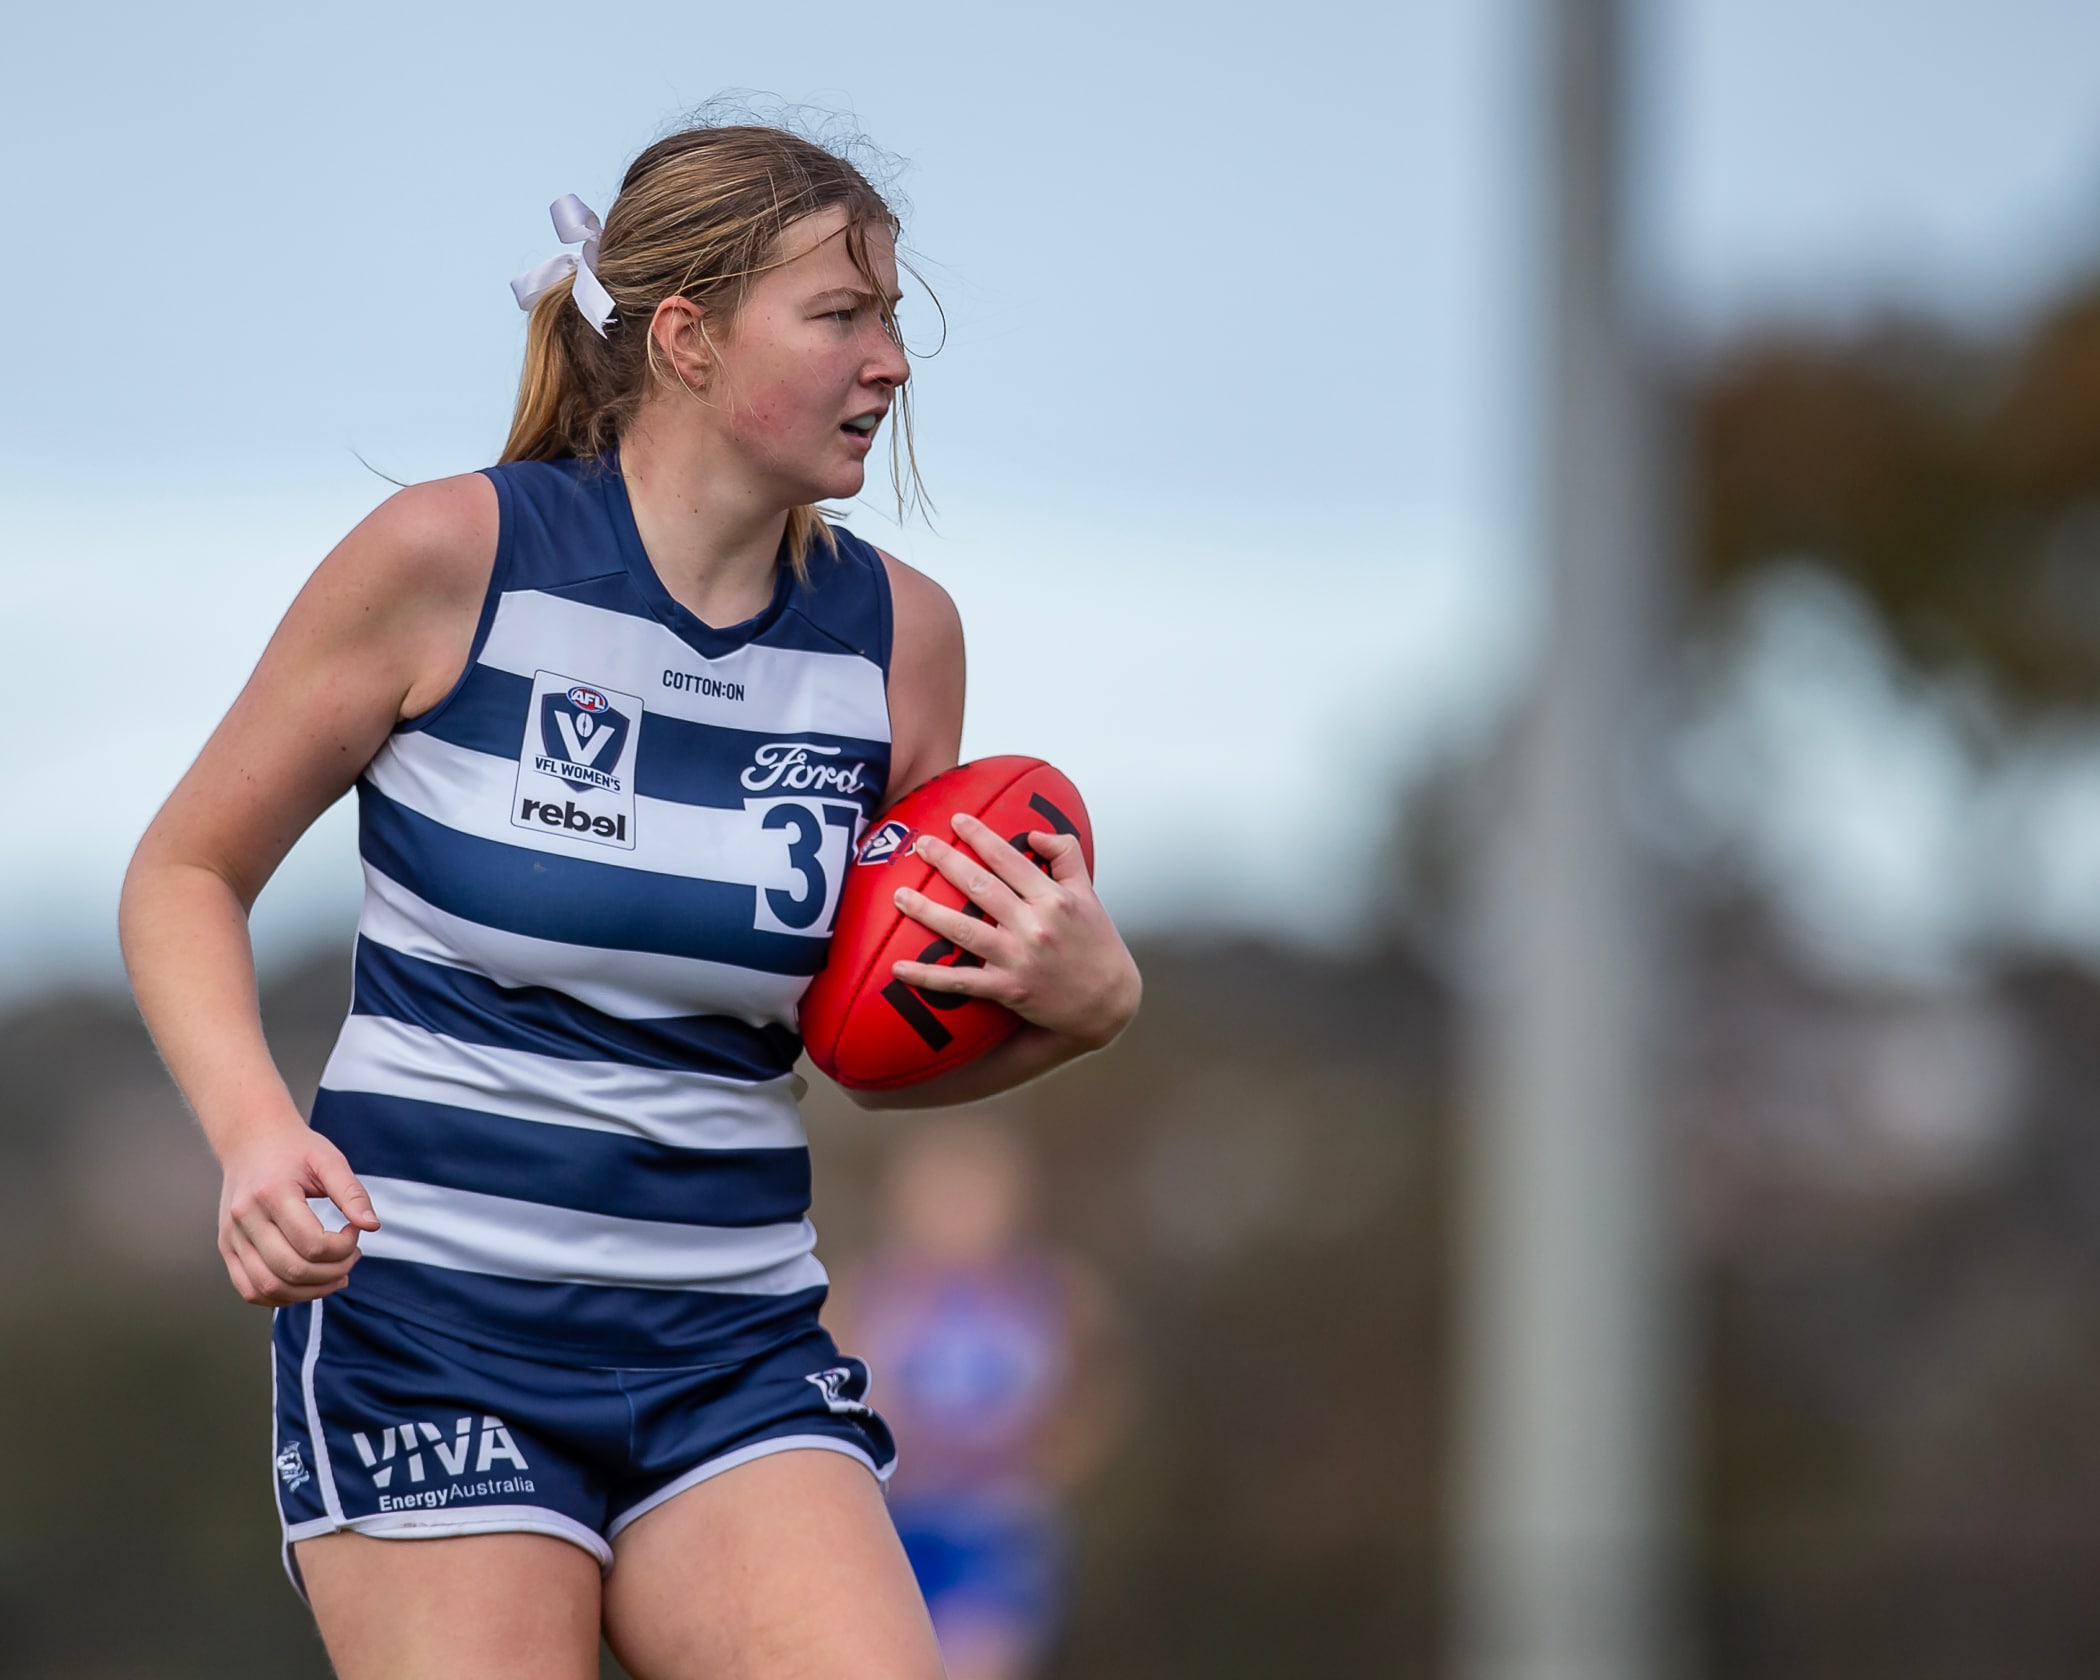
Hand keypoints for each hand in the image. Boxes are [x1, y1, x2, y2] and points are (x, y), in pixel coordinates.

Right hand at [217, 1119, 380, 1306]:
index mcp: (272, 1193)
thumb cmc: (293, 1149)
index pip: (312, 1243)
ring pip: (269, 1286)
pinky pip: (249, 1289)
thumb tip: (371, 1225)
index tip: (355, 1231)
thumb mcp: (329, 1160)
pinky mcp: (226, 1247)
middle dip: (331, 1273)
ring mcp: (231, 1236)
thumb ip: (352, 1193)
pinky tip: (306, 1284)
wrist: (251, 1140)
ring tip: (334, 1275)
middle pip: (291, 1269)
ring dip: (309, 1292)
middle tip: (351, 1258)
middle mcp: (245, 1218)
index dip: (343, 1247)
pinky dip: (280, 1296)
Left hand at [891, 812, 1141, 1050]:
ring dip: (927, 912)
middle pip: (981, 887)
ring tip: (900, 895)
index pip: (1010, 860)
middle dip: (946, 862)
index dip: (981, 836)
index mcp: (1054, 898)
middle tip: (920, 844)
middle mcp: (1035, 926)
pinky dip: (928, 977)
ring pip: (964, 930)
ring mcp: (1019, 959)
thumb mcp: (1090, 894)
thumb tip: (1035, 833)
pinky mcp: (1008, 990)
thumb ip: (1067, 856)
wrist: (1108, 1002)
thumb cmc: (1098, 944)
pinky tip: (900, 968)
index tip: (957, 819)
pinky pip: (961, 982)